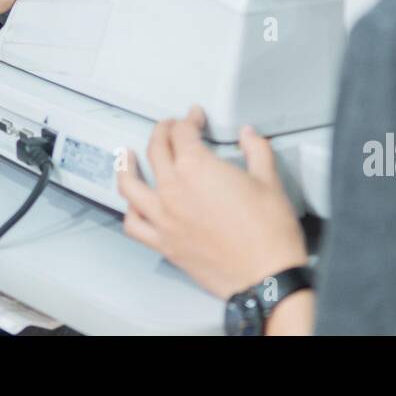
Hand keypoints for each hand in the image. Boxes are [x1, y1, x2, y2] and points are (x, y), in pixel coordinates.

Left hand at [117, 106, 307, 300]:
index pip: (183, 132)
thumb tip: (249, 136)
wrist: (267, 277)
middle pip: (156, 150)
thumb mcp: (269, 181)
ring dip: (127, 166)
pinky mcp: (165, 244)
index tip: (194, 118)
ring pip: (131, 184)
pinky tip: (132, 203)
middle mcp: (174, 190)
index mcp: (197, 168)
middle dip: (162, 132)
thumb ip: (256, 150)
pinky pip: (134, 224)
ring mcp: (165, 218)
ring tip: (126, 156)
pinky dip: (129, 210)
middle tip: (169, 128)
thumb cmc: (269, 235)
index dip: (189, 119)